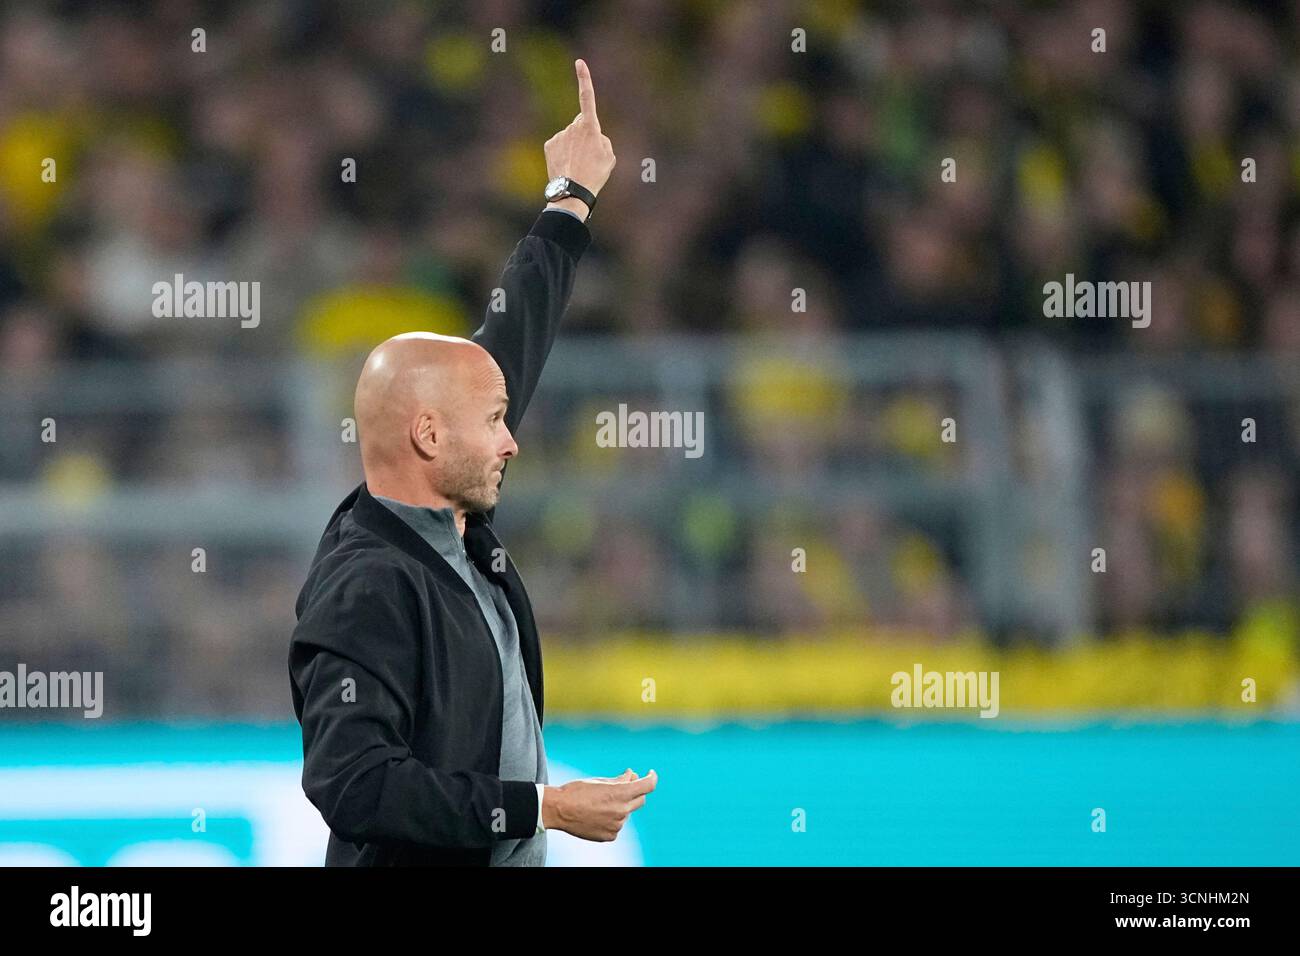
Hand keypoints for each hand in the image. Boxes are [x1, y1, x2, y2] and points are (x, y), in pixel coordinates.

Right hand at [543, 768, 656, 840]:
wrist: (558, 810)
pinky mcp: (610, 836)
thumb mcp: (599, 781)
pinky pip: (617, 825)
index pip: (647, 786)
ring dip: (619, 806)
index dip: (652, 777)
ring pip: (626, 813)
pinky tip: (596, 814)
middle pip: (640, 800)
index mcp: (620, 794)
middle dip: (635, 791)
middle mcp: (621, 811)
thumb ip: (619, 780)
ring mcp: (616, 826)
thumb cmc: (577, 791)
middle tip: (625, 785)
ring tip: (599, 802)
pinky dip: (611, 819)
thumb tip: (632, 776)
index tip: (650, 773)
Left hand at [544, 58, 615, 198]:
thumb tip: (592, 136)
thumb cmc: (595, 175)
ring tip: (579, 165)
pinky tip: (567, 165)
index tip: (579, 63)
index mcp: (590, 127)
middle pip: (582, 124)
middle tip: (589, 157)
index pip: (587, 98)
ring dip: (575, 146)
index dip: (584, 79)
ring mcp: (560, 135)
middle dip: (586, 134)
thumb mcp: (610, 157)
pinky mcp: (550, 144)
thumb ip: (602, 140)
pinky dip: (564, 152)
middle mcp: (573, 126)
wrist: (572, 192)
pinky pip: (560, 144)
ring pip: (570, 135)